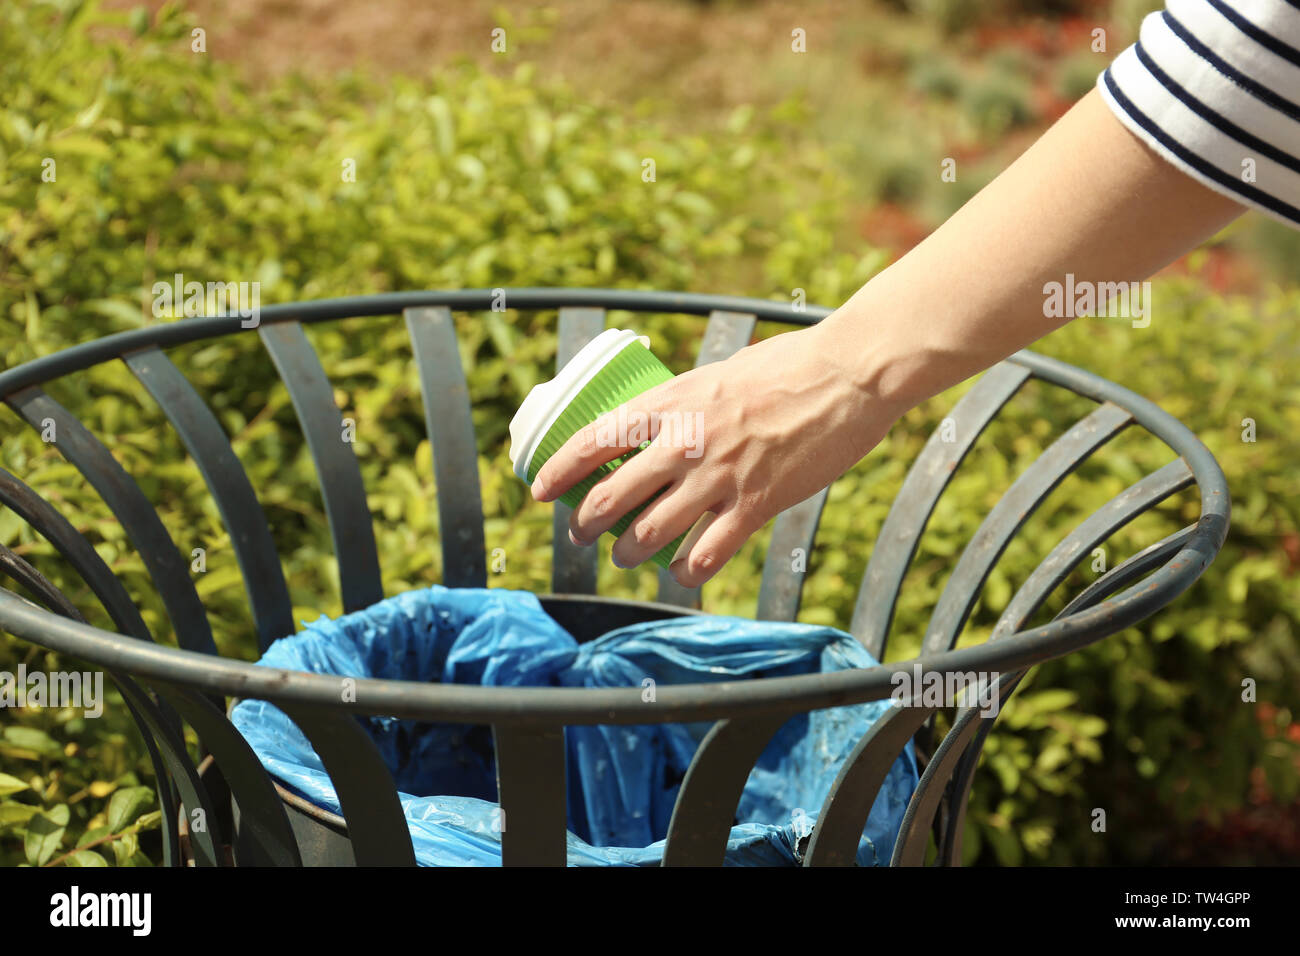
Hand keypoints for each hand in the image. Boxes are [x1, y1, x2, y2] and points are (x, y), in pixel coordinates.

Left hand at [529, 319, 901, 586]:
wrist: (847, 374)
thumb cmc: (789, 365)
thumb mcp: (721, 373)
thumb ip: (690, 403)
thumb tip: (668, 423)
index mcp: (672, 401)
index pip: (595, 439)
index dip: (559, 470)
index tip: (540, 490)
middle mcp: (685, 441)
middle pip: (613, 496)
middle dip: (585, 524)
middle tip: (580, 536)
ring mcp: (719, 476)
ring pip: (651, 532)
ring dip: (629, 553)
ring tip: (625, 558)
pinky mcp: (756, 504)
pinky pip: (708, 554)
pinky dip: (689, 571)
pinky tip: (684, 573)